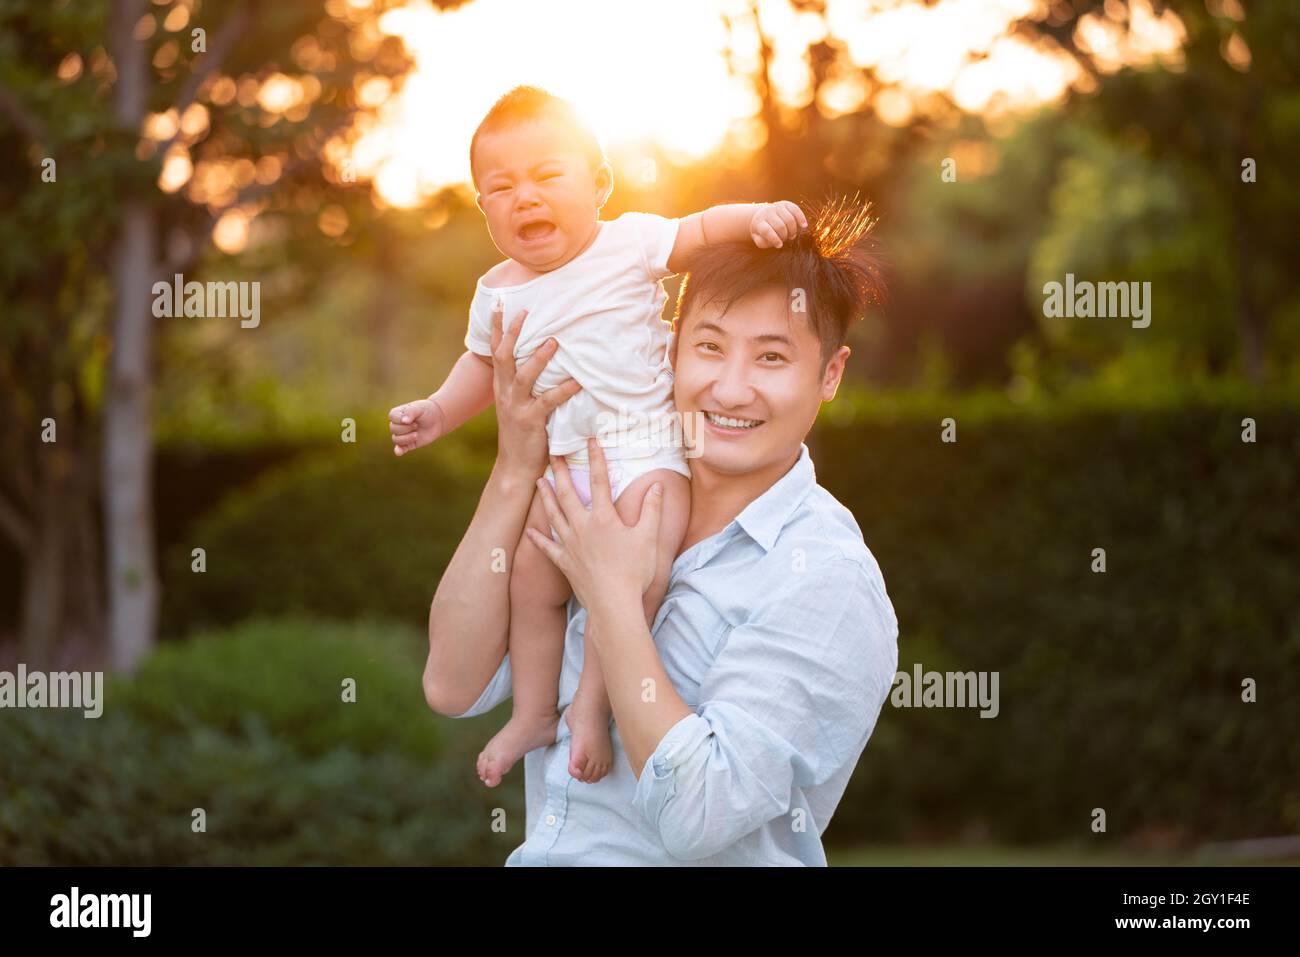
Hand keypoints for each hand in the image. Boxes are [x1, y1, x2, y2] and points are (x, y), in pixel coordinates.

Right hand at [389, 398, 444, 456]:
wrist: (438, 420)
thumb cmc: (427, 411)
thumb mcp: (419, 408)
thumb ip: (410, 412)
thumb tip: (404, 421)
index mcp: (397, 414)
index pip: (392, 417)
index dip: (402, 419)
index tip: (413, 418)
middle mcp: (397, 425)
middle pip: (393, 429)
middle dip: (406, 428)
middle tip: (417, 425)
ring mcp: (402, 435)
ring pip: (396, 439)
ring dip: (406, 438)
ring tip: (417, 435)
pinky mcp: (408, 444)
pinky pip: (399, 449)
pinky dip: (398, 451)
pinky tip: (399, 452)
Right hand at [490, 299, 581, 480]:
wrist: (515, 466)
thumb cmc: (522, 433)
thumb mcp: (517, 404)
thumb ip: (524, 384)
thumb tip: (541, 359)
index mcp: (502, 387)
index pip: (496, 351)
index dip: (498, 328)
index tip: (500, 304)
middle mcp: (505, 393)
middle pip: (505, 356)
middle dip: (512, 332)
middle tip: (524, 311)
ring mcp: (516, 406)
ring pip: (525, 376)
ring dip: (539, 358)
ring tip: (554, 341)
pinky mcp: (530, 421)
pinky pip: (548, 401)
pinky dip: (564, 390)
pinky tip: (578, 382)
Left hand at [526, 439, 662, 617]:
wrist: (613, 604)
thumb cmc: (634, 572)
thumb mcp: (648, 538)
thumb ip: (652, 509)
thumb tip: (658, 484)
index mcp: (604, 518)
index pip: (600, 481)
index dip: (596, 458)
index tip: (590, 440)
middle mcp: (582, 527)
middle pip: (568, 493)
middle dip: (560, 471)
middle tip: (551, 454)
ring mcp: (570, 545)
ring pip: (554, 515)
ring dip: (546, 496)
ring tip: (539, 481)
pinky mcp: (564, 563)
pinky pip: (547, 547)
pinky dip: (538, 538)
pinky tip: (530, 531)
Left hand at [749, 200, 807, 248]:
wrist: (763, 216)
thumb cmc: (762, 232)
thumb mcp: (759, 239)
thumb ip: (764, 243)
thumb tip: (777, 242)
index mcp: (759, 222)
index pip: (767, 231)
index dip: (775, 239)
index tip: (780, 245)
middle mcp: (767, 212)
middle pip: (780, 226)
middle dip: (785, 236)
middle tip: (785, 239)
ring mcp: (777, 207)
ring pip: (789, 220)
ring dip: (793, 231)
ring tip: (791, 235)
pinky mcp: (785, 204)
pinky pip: (796, 210)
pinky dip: (801, 218)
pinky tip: (804, 226)